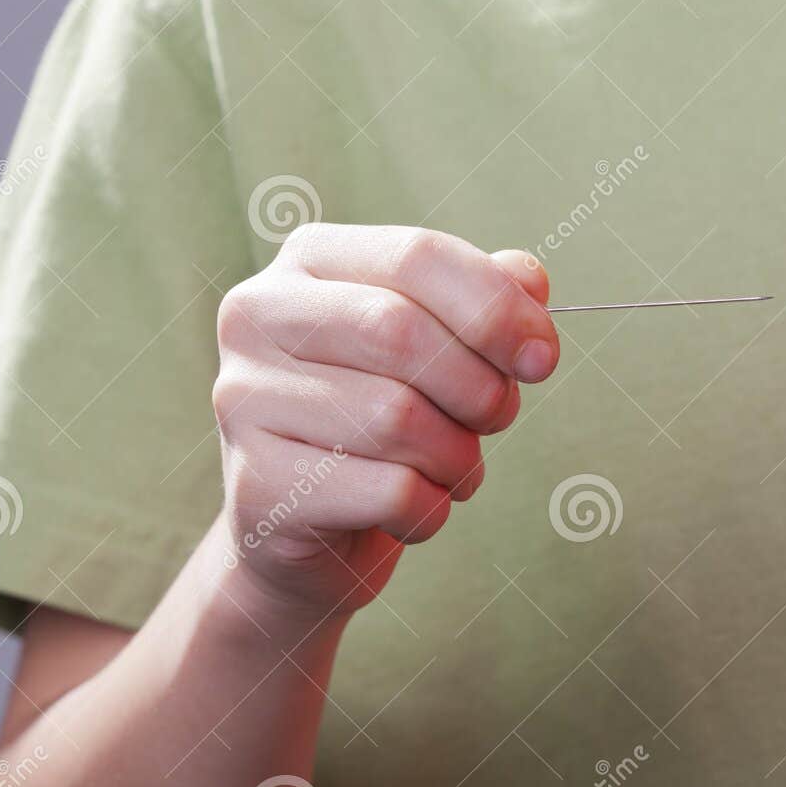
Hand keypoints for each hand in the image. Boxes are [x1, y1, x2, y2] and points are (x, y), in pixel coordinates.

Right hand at [211, 224, 557, 615]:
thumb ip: (488, 298)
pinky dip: (432, 509)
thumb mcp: (445, 345)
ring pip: (396, 419)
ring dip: (458, 456)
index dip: (497, 306)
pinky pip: (387, 492)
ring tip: (455, 468)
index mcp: (309, 260)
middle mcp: (257, 316)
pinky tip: (419, 509)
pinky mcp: (256, 485)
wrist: (316, 531)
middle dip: (479, 386)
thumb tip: (530, 283)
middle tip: (498, 419)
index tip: (543, 359)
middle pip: (401, 332)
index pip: (416, 255)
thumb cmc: (390, 417)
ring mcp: (242, 399)